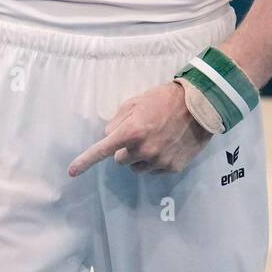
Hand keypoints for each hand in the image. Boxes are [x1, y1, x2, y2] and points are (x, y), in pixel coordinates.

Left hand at [68, 82, 213, 177]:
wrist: (200, 105)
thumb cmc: (165, 99)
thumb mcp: (135, 102)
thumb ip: (118, 120)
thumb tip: (109, 136)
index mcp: (131, 132)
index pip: (103, 150)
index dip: (85, 161)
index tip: (71, 172)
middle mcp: (143, 150)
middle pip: (120, 160)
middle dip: (125, 149)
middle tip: (140, 133)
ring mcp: (158, 161)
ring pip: (137, 168)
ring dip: (140, 157)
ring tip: (155, 138)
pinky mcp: (172, 168)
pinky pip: (154, 170)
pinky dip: (156, 161)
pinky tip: (167, 145)